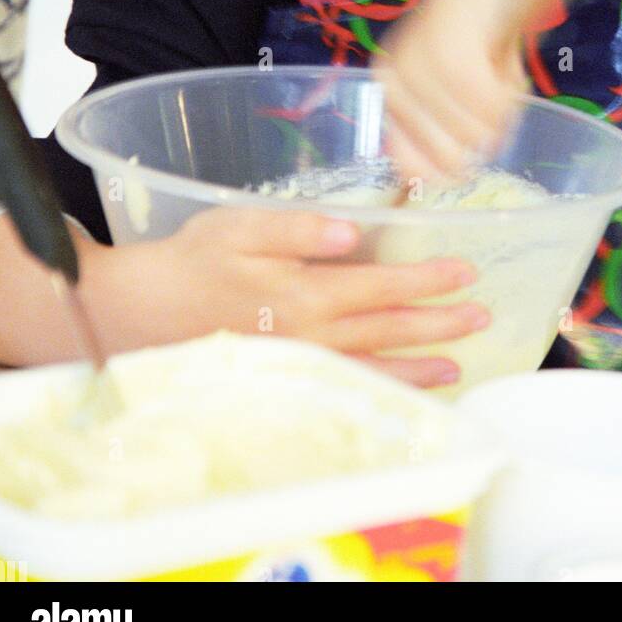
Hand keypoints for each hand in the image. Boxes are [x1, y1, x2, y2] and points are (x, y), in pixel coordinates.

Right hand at [153, 206, 488, 388]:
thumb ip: (295, 227)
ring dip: (418, 368)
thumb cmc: (192, 260)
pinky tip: (397, 395)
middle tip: (481, 317)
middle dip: (438, 324)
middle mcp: (310, 335)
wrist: (140, 312)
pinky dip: (376, 394)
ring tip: (456, 367)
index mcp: (305, 292)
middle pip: (388, 331)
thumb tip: (351, 231)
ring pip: (371, 370)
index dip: (427, 279)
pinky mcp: (284, 381)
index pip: (382, 286)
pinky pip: (342, 392)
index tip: (466, 272)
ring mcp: (298, 364)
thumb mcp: (238, 226)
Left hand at [375, 0, 532, 186]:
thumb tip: (445, 179)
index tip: (476, 143)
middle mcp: (392, 82)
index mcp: (390, 89)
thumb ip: (447, 125)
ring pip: (479, 136)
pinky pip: (493, 112)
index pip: (413, 170)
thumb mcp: (462, 78)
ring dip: (504, 106)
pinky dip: (513, 92)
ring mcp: (417, 73)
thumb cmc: (490, 13)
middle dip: (486, 132)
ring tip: (497, 61)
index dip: (453, 168)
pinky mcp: (449, 61)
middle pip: (453, 161)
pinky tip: (505, 57)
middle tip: (491, 84)